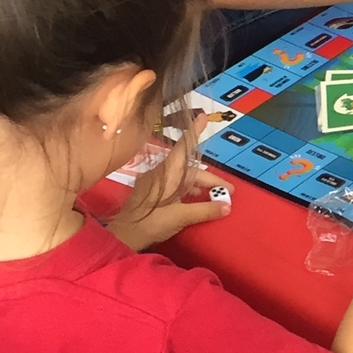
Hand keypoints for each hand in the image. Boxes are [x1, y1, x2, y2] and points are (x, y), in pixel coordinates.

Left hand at [107, 128, 229, 250]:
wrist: (124, 236)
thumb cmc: (149, 223)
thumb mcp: (180, 217)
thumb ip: (205, 210)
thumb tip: (227, 205)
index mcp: (168, 174)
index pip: (184, 148)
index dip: (194, 132)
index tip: (202, 117)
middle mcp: (161, 173)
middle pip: (190, 169)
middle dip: (210, 179)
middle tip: (228, 192)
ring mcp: (154, 181)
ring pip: (183, 177)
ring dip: (200, 185)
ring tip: (215, 197)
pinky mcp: (150, 191)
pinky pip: (174, 184)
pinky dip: (188, 189)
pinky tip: (195, 199)